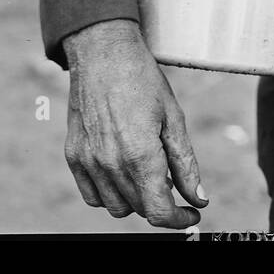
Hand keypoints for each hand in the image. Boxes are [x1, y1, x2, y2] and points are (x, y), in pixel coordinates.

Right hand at [62, 19, 207, 228]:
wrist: (103, 53)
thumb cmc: (142, 79)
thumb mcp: (174, 117)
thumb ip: (185, 163)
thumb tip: (199, 198)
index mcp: (139, 154)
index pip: (159, 212)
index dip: (179, 219)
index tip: (192, 213)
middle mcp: (110, 164)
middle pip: (140, 209)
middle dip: (162, 202)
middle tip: (172, 179)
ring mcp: (88, 162)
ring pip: (116, 207)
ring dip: (136, 199)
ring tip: (147, 171)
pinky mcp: (73, 157)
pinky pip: (92, 195)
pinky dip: (109, 194)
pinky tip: (122, 172)